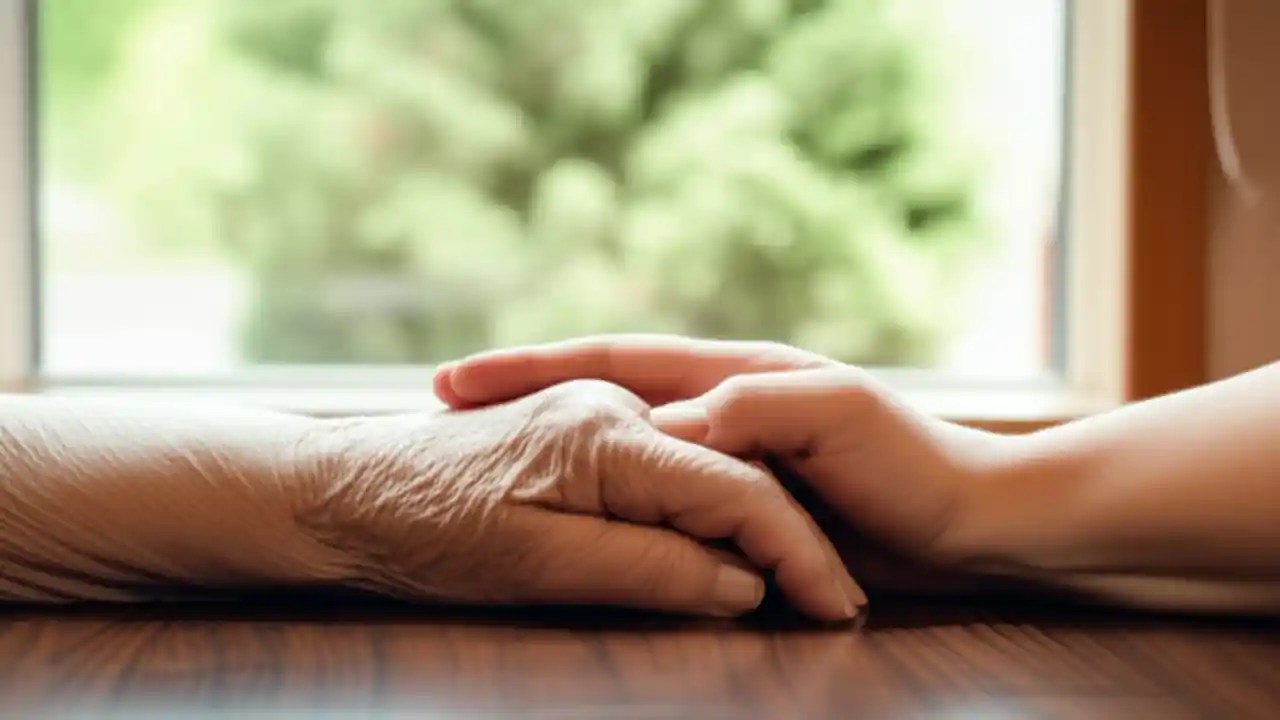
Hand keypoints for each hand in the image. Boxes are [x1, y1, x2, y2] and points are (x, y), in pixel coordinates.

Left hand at [297, 379, 863, 619]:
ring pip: (707, 468)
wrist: (329, 496)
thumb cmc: (422, 530)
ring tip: (789, 584)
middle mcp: (615, 408)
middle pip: (731, 472)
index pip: (735, 492)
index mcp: (610, 434)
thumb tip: (738, 585)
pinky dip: (704, 515)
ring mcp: (598, 413)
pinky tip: (712, 549)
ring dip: (751, 527)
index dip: (791, 553)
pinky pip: (670, 470)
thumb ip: (647, 569)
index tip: (830, 609)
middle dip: (785, 537)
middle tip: (830, 603)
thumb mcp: (538, 566)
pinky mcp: (583, 430)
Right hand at [434, 336, 1021, 584]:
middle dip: (525, 400)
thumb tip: (660, 427)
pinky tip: (576, 527)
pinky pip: (665, 505)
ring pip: (627, 457)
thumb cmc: (910, 463)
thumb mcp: (829, 416)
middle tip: (446, 421)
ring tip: (485, 473)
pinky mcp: (747, 505)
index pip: (612, 357)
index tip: (455, 381)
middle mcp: (721, 408)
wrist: (974, 518)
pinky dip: (618, 512)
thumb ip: (745, 409)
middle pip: (602, 397)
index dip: (533, 364)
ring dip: (559, 460)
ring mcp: (730, 457)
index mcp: (731, 374)